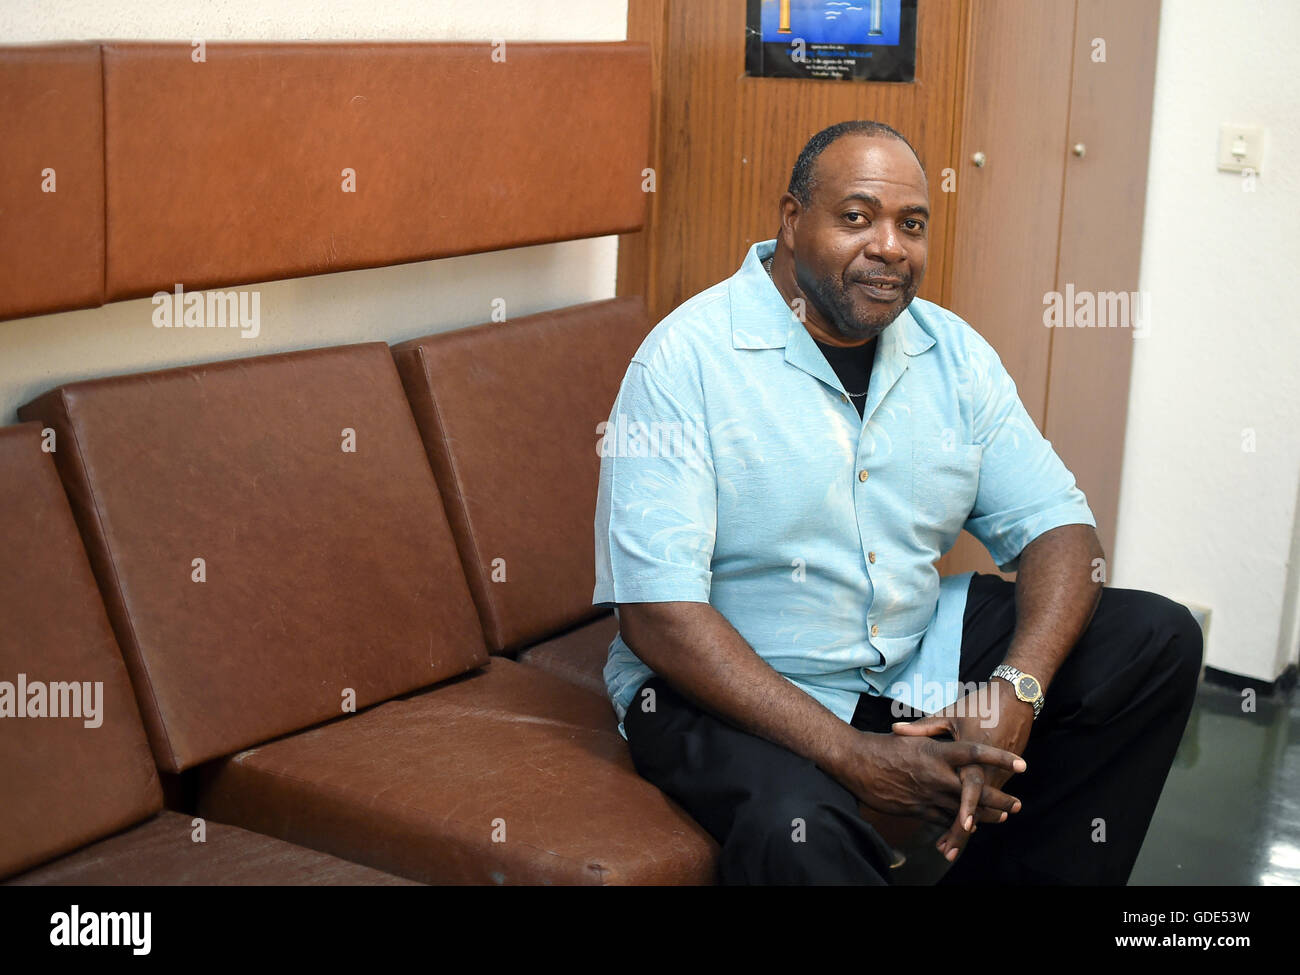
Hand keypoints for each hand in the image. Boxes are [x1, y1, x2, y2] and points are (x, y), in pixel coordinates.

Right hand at [834, 730, 1025, 829]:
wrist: (857, 764)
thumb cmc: (884, 746)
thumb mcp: (911, 737)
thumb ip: (931, 737)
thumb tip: (946, 734)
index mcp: (937, 752)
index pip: (976, 753)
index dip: (1000, 758)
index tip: (1022, 764)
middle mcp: (937, 775)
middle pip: (977, 790)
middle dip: (999, 798)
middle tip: (1017, 803)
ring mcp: (929, 795)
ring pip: (965, 810)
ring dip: (986, 815)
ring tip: (1003, 816)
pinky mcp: (920, 810)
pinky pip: (946, 820)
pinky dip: (961, 823)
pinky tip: (972, 825)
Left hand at [892, 679, 1033, 861]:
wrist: (1013, 701)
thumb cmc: (978, 706)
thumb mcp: (950, 715)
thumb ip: (923, 727)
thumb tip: (895, 730)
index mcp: (973, 753)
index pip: (972, 784)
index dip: (967, 804)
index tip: (962, 823)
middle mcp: (986, 769)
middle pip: (976, 806)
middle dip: (962, 830)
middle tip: (948, 850)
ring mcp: (995, 775)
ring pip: (981, 808)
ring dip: (965, 829)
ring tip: (947, 849)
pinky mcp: (998, 777)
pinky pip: (984, 801)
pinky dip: (973, 816)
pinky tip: (957, 832)